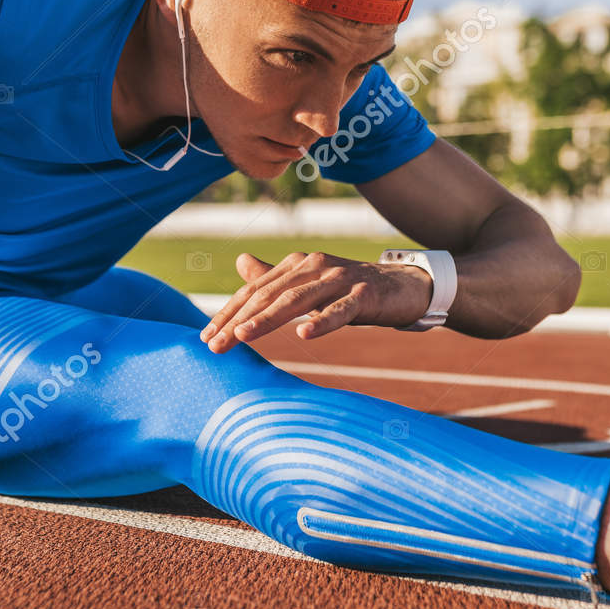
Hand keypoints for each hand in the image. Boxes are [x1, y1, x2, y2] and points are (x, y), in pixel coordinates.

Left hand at [199, 251, 433, 352]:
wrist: (403, 286)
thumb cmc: (351, 289)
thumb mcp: (310, 283)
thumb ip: (275, 277)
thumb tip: (240, 263)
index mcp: (297, 265)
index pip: (254, 290)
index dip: (228, 312)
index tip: (206, 337)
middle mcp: (314, 266)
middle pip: (268, 294)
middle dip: (238, 320)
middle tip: (214, 345)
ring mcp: (339, 279)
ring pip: (297, 300)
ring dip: (267, 318)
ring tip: (243, 335)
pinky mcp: (364, 295)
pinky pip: (340, 310)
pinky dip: (321, 322)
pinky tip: (304, 335)